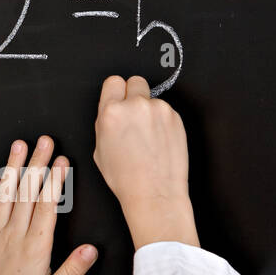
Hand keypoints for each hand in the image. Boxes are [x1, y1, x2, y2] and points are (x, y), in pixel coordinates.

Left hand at [0, 136, 97, 274]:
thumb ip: (72, 271)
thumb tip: (92, 250)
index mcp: (35, 247)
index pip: (47, 206)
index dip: (54, 181)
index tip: (62, 160)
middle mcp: (14, 236)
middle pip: (27, 193)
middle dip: (37, 164)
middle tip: (45, 140)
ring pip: (5, 195)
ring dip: (14, 168)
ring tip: (20, 146)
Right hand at [93, 75, 199, 249]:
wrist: (155, 193)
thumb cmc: (126, 178)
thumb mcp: (100, 150)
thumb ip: (105, 123)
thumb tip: (113, 111)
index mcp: (111, 113)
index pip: (113, 81)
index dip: (116, 92)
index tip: (119, 101)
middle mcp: (135, 106)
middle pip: (135, 81)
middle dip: (134, 95)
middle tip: (135, 116)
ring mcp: (158, 110)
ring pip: (152, 98)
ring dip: (150, 111)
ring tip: (148, 137)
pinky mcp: (176, 117)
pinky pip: (166, 111)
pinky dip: (163, 122)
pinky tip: (159, 142)